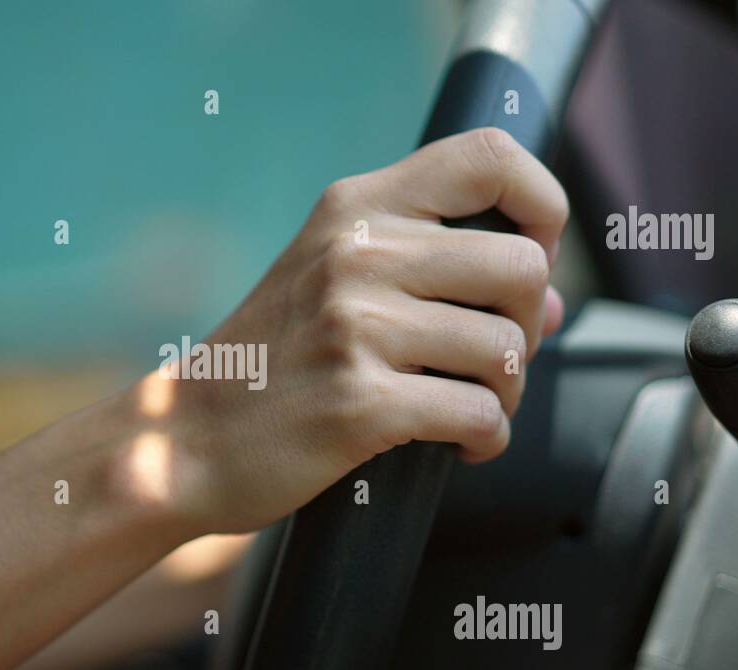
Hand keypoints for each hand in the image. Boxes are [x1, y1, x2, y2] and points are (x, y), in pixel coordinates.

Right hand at [117, 127, 568, 535]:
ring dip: (506, 393)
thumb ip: (432, 269)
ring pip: (508, 350)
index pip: (488, 157)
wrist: (185, 437)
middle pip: (522, 267)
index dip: (541, 204)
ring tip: (470, 406)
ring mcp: (356, 326)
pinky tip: (460, 445)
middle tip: (492, 359)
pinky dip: (487, 439)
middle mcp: (358, 253)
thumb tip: (551, 303)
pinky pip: (478, 414)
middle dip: (529, 325)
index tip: (533, 256)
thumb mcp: (330, 276)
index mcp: (355, 208)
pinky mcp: (360, 402)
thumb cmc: (271, 360)